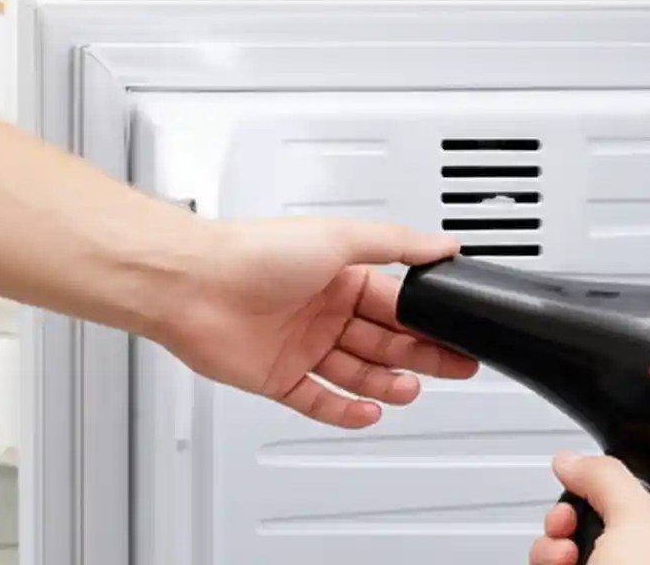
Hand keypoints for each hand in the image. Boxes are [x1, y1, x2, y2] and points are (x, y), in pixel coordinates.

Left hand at [156, 216, 478, 427]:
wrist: (191, 284)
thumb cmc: (255, 252)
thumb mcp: (340, 238)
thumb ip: (396, 244)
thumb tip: (442, 244)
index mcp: (340, 275)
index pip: (396, 302)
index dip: (427, 320)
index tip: (458, 332)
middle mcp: (321, 310)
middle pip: (383, 341)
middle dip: (420, 356)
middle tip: (455, 367)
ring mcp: (300, 345)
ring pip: (357, 372)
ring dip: (387, 383)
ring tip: (410, 390)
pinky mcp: (277, 377)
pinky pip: (319, 400)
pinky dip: (345, 410)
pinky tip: (369, 412)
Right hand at [531, 454, 649, 564]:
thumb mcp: (639, 519)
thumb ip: (609, 479)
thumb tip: (573, 460)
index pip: (643, 505)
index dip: (610, 491)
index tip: (585, 482)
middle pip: (599, 523)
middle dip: (571, 513)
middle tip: (565, 517)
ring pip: (573, 547)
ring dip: (555, 540)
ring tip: (559, 547)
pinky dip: (546, 560)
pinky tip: (554, 562)